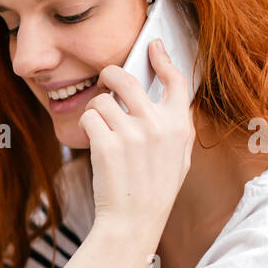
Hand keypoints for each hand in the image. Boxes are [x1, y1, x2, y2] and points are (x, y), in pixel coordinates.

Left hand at [79, 39, 195, 248]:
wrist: (133, 221)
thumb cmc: (155, 191)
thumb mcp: (180, 158)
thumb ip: (179, 128)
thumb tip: (177, 103)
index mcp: (179, 126)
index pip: (175, 80)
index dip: (162, 59)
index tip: (152, 45)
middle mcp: (157, 125)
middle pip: (125, 78)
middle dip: (110, 76)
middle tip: (105, 83)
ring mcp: (132, 134)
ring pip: (102, 100)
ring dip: (96, 112)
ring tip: (102, 130)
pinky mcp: (106, 144)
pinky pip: (89, 118)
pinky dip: (87, 127)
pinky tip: (94, 141)